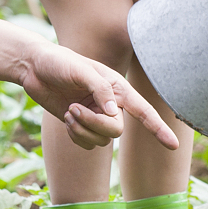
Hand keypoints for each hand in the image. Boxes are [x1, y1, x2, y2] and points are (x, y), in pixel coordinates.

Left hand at [19, 44, 178, 152]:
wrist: (35, 67)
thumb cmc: (59, 62)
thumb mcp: (81, 70)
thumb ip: (100, 90)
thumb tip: (114, 114)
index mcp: (118, 89)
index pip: (144, 112)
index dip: (159, 129)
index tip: (173, 146)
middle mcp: (111, 105)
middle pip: (115, 130)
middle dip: (94, 124)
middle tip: (73, 109)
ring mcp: (96, 116)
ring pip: (101, 140)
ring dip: (82, 129)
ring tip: (68, 112)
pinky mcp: (82, 125)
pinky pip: (87, 144)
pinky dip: (76, 136)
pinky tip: (66, 120)